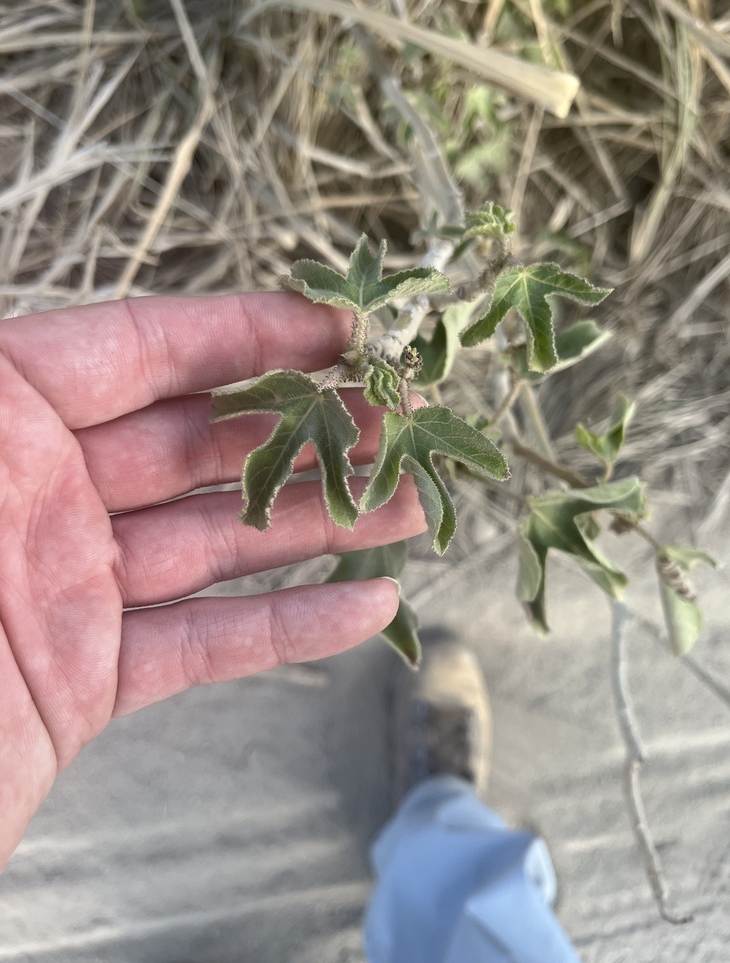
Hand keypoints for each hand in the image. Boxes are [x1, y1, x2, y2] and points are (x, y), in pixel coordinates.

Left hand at [0, 293, 424, 866]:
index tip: (337, 329)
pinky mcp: (85, 679)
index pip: (139, 348)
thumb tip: (75, 335)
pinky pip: (204, 645)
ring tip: (410, 504)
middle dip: (308, 429)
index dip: (244, 333)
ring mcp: (66, 587)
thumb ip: (5, 389)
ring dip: (322, 524)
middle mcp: (36, 493)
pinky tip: (363, 607)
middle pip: (200, 444)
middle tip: (399, 421)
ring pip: (219, 542)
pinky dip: (287, 628)